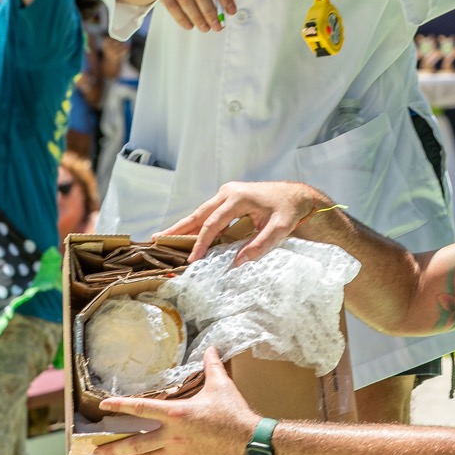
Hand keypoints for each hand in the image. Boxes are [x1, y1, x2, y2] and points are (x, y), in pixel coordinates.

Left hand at [94, 348, 255, 454]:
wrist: (249, 441)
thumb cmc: (233, 412)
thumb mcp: (221, 384)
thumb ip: (211, 365)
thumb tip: (211, 348)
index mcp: (176, 413)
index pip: (140, 408)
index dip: (120, 405)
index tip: (103, 405)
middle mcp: (173, 435)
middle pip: (136, 442)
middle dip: (113, 447)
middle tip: (96, 452)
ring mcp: (180, 451)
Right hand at [156, 181, 326, 264]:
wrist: (296, 195)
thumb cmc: (289, 210)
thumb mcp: (280, 228)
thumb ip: (260, 244)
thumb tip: (238, 262)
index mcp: (237, 198)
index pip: (213, 224)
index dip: (201, 242)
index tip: (193, 259)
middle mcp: (228, 192)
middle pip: (198, 214)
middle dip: (178, 229)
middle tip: (157, 240)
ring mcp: (226, 193)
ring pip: (200, 212)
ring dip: (183, 225)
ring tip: (163, 237)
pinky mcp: (228, 197)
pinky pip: (208, 212)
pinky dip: (196, 223)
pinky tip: (185, 233)